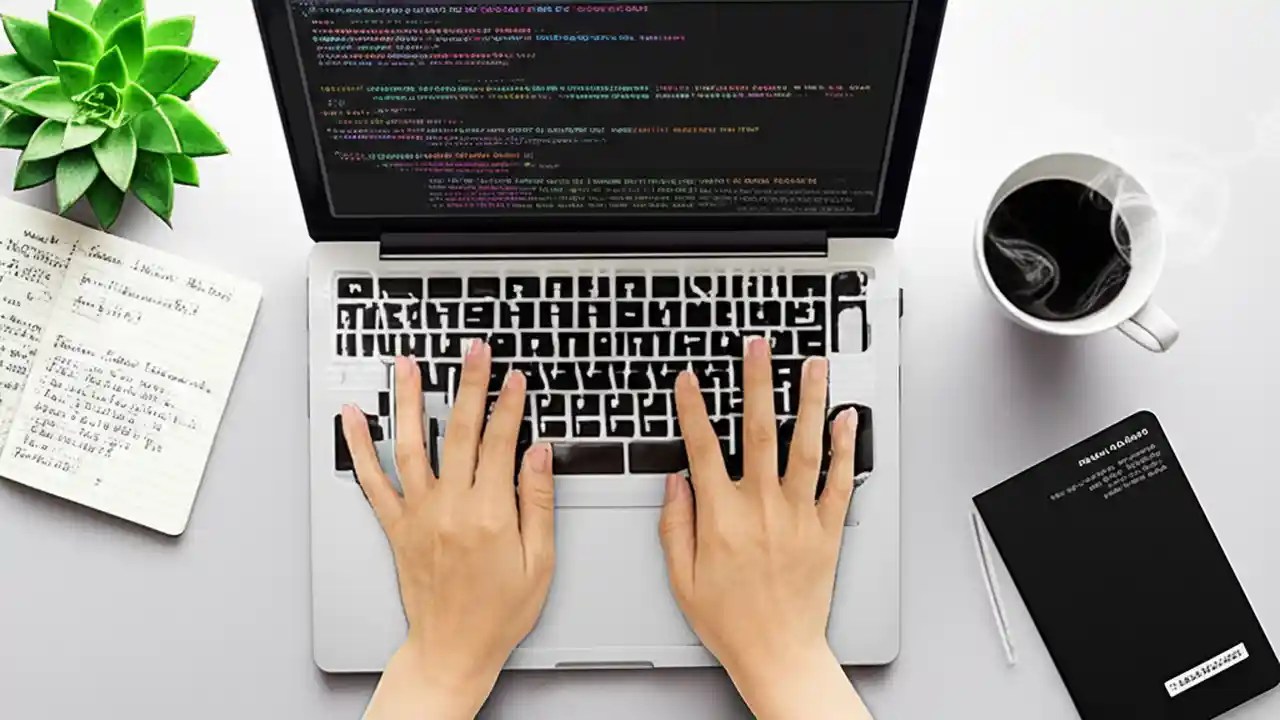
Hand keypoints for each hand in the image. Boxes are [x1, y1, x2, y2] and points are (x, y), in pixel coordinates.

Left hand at [341, 342, 554, 719]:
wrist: (453, 648)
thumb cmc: (499, 612)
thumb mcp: (539, 561)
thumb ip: (538, 502)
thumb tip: (539, 453)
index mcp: (489, 515)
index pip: (500, 443)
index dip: (508, 405)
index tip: (514, 378)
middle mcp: (449, 508)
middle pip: (458, 431)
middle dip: (468, 385)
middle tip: (473, 351)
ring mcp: (419, 514)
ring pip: (410, 445)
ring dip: (407, 399)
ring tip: (407, 363)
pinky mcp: (397, 526)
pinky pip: (373, 480)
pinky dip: (360, 446)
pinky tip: (353, 419)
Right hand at [660, 336, 867, 719]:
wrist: (778, 653)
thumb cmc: (730, 621)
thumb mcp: (681, 577)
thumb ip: (675, 524)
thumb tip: (674, 482)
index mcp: (721, 516)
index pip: (702, 447)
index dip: (693, 409)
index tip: (690, 381)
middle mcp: (762, 507)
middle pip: (758, 430)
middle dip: (757, 382)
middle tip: (759, 348)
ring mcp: (798, 515)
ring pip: (805, 445)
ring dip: (809, 401)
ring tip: (814, 367)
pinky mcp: (827, 530)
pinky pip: (838, 481)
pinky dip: (845, 448)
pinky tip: (847, 419)